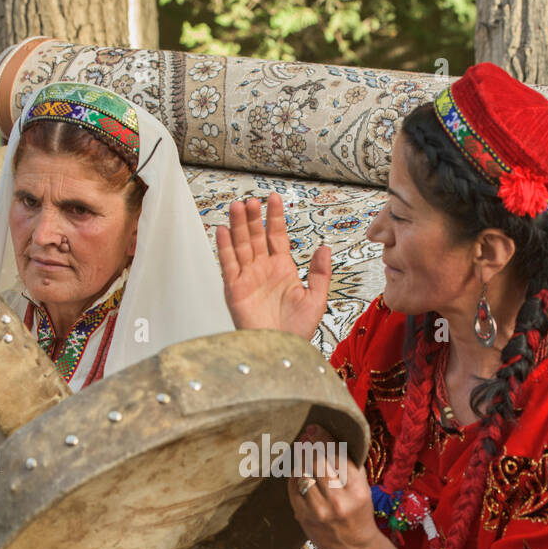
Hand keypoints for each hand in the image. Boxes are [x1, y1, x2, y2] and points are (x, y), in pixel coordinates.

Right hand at [216, 192, 331, 338]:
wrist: (280, 350)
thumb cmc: (298, 331)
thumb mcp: (317, 299)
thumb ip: (321, 273)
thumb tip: (324, 248)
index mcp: (282, 269)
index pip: (277, 236)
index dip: (275, 217)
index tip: (274, 198)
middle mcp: (263, 270)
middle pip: (255, 236)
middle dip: (254, 218)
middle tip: (252, 201)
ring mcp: (248, 278)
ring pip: (241, 245)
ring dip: (239, 226)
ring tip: (238, 207)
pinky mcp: (234, 289)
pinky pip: (228, 264)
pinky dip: (225, 247)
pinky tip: (223, 230)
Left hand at [288, 424, 378, 548]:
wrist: (353, 547)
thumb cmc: (359, 511)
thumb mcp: (363, 488)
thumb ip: (349, 465)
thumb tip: (325, 438)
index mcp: (357, 490)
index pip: (338, 456)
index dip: (323, 438)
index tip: (314, 428)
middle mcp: (338, 501)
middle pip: (317, 462)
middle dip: (309, 444)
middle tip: (305, 434)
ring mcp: (318, 510)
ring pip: (302, 473)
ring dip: (300, 457)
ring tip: (300, 448)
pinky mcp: (303, 517)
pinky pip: (292, 487)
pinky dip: (294, 475)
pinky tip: (298, 469)